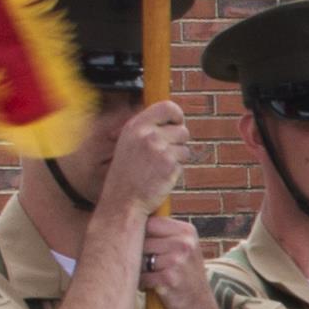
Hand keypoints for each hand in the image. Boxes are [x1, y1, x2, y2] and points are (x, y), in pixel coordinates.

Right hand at [95, 96, 192, 220]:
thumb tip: (172, 120)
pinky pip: (183, 163)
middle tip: (163, 155)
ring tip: (158, 168)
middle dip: (178, 142)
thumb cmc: (126, 175)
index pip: (167, 107)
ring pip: (185, 148)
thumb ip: (147, 129)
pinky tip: (160, 178)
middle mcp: (148, 135)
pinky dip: (175, 171)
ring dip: (177, 158)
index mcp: (136, 126)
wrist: (122, 202)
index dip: (177, 115)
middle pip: (182, 130)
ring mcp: (160, 150)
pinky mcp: (170, 165)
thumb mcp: (128, 144)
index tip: (176, 124)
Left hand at [137, 215, 212, 308]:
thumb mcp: (184, 248)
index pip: (150, 222)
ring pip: (139, 258)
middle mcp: (184, 243)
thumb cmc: (185, 277)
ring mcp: (178, 260)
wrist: (198, 308)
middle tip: (150, 265)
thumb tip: (131, 216)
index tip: (143, 245)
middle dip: (139, 254)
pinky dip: (143, 284)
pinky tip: (153, 287)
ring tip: (153, 276)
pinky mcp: (169, 278)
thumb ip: (164, 233)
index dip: (140, 234)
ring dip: (140, 270)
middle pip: (142, 240)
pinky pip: (142, 276)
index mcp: (187, 231)